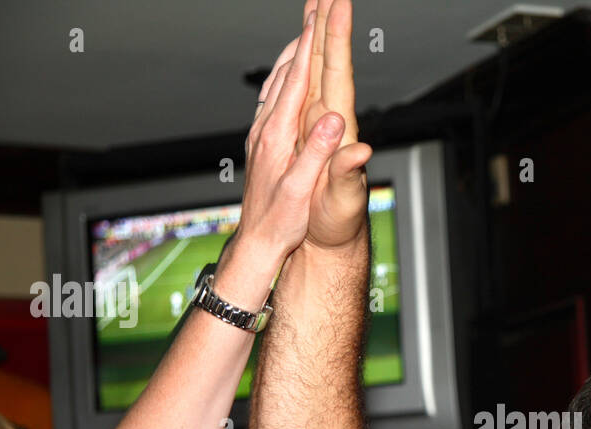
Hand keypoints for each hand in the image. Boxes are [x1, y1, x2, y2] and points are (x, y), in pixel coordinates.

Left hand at [227, 0, 369, 270]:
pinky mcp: (262, 145)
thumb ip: (318, 153)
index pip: (297, 79)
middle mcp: (265, 129)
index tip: (321, 15)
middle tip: (315, 7)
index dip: (310, 44)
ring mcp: (261, 135)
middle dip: (302, 37)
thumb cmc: (282, 223)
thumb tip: (333, 120)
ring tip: (303, 31)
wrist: (257, 244)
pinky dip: (283, 78)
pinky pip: (271, 100)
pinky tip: (285, 79)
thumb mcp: (302, 190)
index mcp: (277, 135)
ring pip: (276, 82)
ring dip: (292, 53)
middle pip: (285, 71)